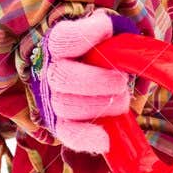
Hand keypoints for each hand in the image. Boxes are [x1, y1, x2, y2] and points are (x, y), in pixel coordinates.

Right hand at [27, 8, 140, 155]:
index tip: (107, 32)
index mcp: (58, 45)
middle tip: (121, 81)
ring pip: (67, 105)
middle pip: (63, 77)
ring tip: (121, 101)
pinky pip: (67, 133)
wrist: (89, 74)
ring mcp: (52, 99)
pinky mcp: (59, 123)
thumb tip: (124, 45)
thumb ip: (113, 38)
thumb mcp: (107, 37)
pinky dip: (86, 138)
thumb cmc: (102, 53)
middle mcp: (49, 71)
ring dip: (101, 106)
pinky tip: (105, 140)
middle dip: (99, 81)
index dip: (86, 36)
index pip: (63, 39)